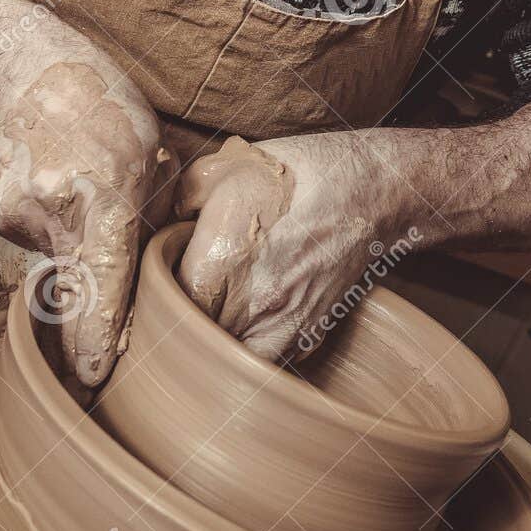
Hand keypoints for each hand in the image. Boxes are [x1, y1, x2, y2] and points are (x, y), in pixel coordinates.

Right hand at [0, 53, 175, 385]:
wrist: (27, 67)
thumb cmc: (106, 110)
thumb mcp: (152, 162)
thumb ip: (151, 227)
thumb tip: (158, 290)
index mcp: (107, 198)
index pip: (103, 287)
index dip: (97, 340)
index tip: (93, 379)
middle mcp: (56, 211)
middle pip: (75, 289)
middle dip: (84, 314)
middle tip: (94, 348)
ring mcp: (17, 213)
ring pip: (52, 266)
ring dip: (67, 253)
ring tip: (76, 200)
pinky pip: (29, 246)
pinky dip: (44, 232)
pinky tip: (50, 192)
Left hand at [176, 132, 413, 362]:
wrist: (370, 189)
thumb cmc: (300, 173)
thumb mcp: (227, 165)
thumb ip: (183, 197)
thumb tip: (164, 220)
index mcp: (223, 258)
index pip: (169, 299)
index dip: (160, 291)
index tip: (166, 278)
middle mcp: (252, 300)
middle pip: (195, 336)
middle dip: (184, 319)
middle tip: (185, 299)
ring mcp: (284, 322)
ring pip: (230, 361)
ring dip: (217, 344)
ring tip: (214, 318)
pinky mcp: (309, 333)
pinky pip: (268, 364)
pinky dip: (252, 354)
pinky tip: (249, 327)